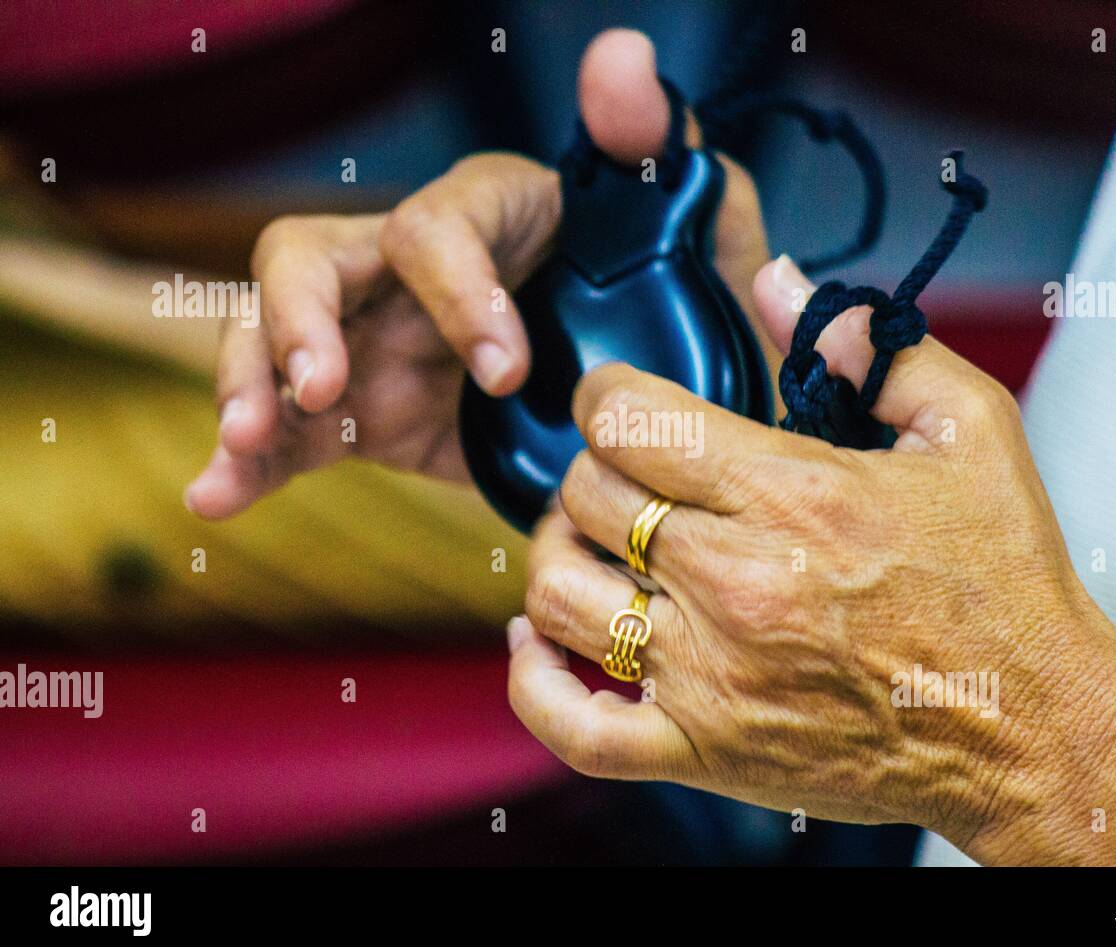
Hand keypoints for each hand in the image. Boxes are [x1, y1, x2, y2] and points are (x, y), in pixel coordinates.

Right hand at [184, 29, 771, 518]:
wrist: (628, 389)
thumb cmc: (657, 293)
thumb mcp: (680, 219)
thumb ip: (652, 144)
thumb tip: (620, 60)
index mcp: (481, 214)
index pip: (433, 229)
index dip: (456, 296)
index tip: (506, 373)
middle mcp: (405, 267)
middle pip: (305, 257)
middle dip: (297, 318)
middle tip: (321, 385)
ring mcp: (367, 338)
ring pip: (268, 338)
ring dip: (246, 384)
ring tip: (243, 445)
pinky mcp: (355, 412)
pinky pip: (286, 432)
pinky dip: (245, 464)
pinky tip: (215, 499)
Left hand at [508, 257, 1115, 864]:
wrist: (1031, 727)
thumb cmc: (1004, 582)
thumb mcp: (971, 430)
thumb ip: (870, 347)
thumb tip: (775, 282)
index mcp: (794, 494)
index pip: (628, 420)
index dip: (606, 393)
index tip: (622, 399)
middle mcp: (738, 582)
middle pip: (586, 495)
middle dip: (594, 466)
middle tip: (629, 472)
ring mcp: (712, 675)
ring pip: (558, 594)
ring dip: (559, 552)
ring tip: (592, 541)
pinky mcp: (705, 752)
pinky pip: (573, 726)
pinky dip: (531, 683)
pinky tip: (538, 640)